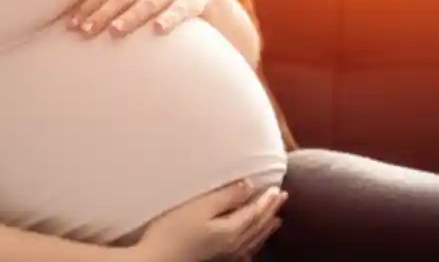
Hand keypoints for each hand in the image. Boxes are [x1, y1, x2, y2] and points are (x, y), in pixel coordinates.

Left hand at [68, 0, 222, 38]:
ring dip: (131, 16)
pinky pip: (179, 11)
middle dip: (103, 13)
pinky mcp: (191, 0)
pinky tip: (159, 29)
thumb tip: (73, 13)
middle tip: (86, 30)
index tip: (73, 24)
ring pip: (148, 4)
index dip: (89, 5)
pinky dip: (169, 19)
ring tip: (116, 30)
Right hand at [133, 179, 286, 260]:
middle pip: (258, 226)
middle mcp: (233, 245)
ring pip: (254, 241)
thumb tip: (249, 185)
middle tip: (283, 198)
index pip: (256, 212)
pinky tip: (252, 248)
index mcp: (232, 230)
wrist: (155, 260)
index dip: (267, 200)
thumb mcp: (200, 207)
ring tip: (276, 220)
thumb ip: (226, 196)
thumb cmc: (173, 230)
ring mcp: (225, 256)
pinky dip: (253, 246)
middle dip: (271, 211)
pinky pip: (244, 253)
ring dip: (266, 228)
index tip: (278, 188)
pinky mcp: (216, 261)